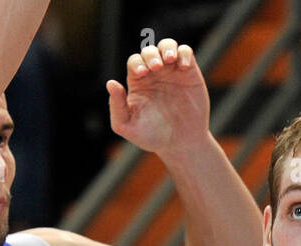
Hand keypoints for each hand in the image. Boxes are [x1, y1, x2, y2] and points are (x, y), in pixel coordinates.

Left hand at [107, 38, 209, 156]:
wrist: (181, 144)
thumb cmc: (153, 137)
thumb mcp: (128, 126)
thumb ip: (117, 107)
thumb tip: (111, 83)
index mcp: (139, 83)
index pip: (134, 62)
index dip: (137, 63)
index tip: (142, 74)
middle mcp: (155, 74)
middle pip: (149, 51)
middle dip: (151, 55)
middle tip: (156, 68)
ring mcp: (173, 72)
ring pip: (167, 46)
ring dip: (168, 48)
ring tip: (170, 59)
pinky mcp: (190, 74)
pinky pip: (186, 53)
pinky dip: (184, 54)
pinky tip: (184, 67)